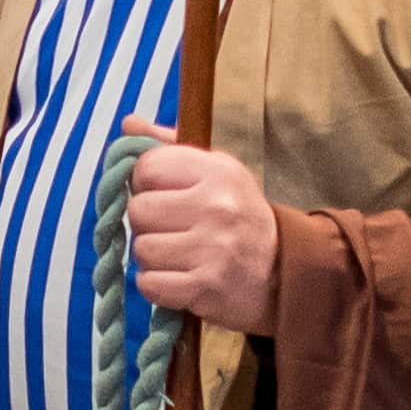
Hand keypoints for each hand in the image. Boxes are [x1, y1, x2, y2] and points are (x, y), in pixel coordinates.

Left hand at [122, 133, 277, 330]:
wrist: (282, 272)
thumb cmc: (237, 216)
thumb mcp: (215, 172)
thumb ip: (170, 147)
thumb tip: (128, 123)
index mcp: (218, 170)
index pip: (146, 167)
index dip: (143, 184)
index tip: (162, 195)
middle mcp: (217, 205)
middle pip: (138, 211)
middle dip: (146, 224)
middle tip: (171, 230)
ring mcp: (213, 248)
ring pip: (141, 250)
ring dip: (152, 258)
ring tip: (179, 255)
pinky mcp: (207, 285)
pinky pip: (149, 284)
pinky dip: (157, 286)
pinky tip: (179, 278)